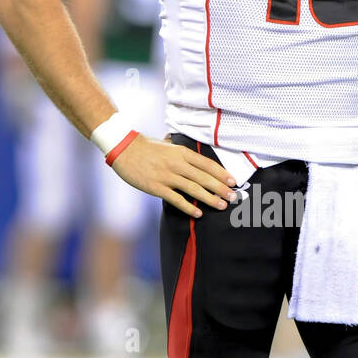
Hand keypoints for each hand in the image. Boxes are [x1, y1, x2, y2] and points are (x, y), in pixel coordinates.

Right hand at [111, 135, 236, 217]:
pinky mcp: (156, 187)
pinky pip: (176, 199)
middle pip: (204, 177)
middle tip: (234, 197)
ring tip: (222, 205)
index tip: (233, 181)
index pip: (207, 164)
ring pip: (194, 189)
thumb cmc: (145, 146)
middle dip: (221, 188)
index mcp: (181, 152)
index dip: (222, 173)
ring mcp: (167, 176)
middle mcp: (177, 164)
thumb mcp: (167, 144)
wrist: (123, 148)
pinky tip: (198, 214)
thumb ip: (180, 150)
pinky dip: (188, 207)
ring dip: (209, 198)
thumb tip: (192, 153)